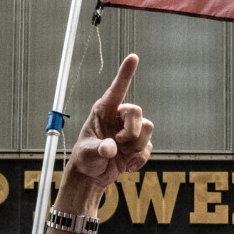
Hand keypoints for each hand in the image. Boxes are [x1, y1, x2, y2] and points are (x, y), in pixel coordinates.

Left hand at [59, 55, 152, 207]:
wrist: (92, 175)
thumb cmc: (84, 160)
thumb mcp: (87, 154)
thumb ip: (98, 149)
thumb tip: (110, 148)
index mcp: (103, 111)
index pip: (117, 89)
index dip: (125, 73)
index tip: (133, 57)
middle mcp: (119, 117)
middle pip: (138, 112)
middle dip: (130, 132)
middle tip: (118, 145)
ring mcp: (131, 130)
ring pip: (148, 129)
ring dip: (135, 147)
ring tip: (120, 154)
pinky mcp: (139, 144)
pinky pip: (149, 148)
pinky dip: (138, 160)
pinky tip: (125, 164)